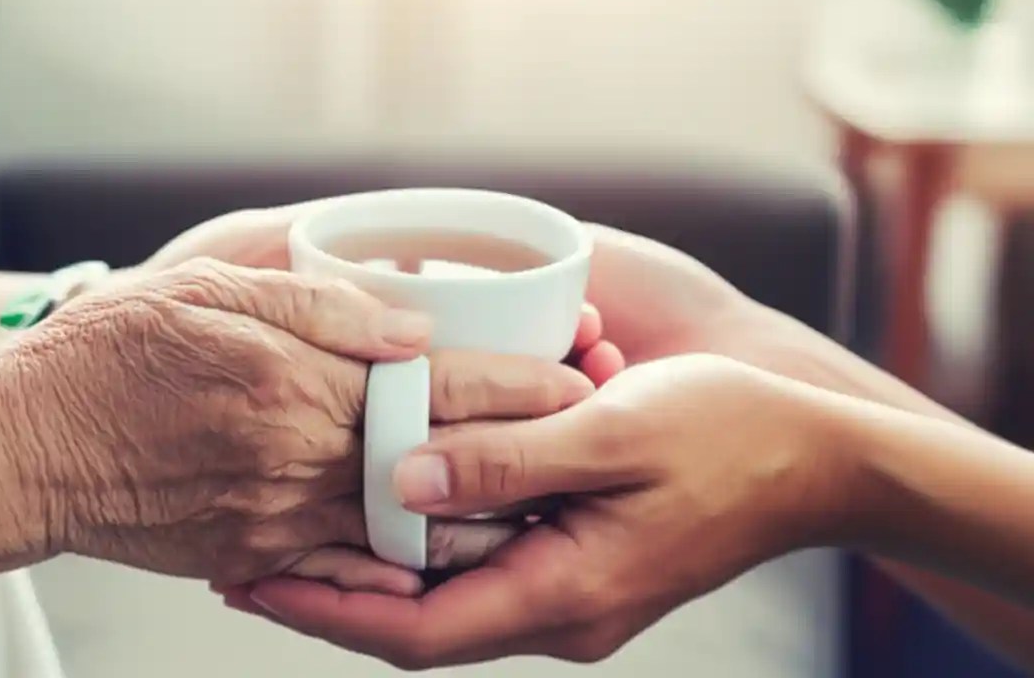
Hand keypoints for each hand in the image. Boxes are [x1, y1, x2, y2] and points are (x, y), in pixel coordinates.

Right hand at [0, 258, 593, 590]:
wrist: (25, 448)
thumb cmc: (111, 349)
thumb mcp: (212, 289)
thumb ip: (323, 307)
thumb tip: (417, 324)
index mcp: (297, 384)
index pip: (436, 385)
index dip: (516, 380)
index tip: (575, 374)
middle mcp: (298, 462)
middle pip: (440, 461)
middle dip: (523, 449)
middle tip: (587, 434)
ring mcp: (277, 520)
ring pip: (408, 525)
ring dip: (483, 513)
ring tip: (545, 497)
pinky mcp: (253, 557)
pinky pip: (346, 569)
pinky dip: (404, 562)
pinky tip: (448, 553)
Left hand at [234, 354, 847, 667]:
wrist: (817, 455)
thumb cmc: (727, 436)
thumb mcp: (611, 433)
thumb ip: (507, 456)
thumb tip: (402, 473)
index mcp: (564, 593)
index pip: (412, 629)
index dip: (323, 611)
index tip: (246, 583)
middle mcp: (560, 608)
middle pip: (417, 616)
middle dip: (331, 591)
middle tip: (248, 553)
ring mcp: (573, 589)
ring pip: (448, 588)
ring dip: (376, 561)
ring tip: (299, 525)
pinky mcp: (584, 560)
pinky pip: (486, 559)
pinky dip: (432, 534)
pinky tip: (396, 495)